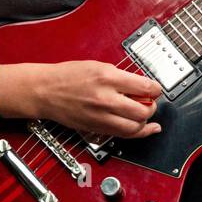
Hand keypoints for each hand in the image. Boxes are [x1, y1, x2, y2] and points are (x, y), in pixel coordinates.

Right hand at [28, 60, 162, 139]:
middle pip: (144, 110)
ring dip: (145, 121)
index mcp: (108, 78)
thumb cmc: (68, 76)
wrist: (44, 91)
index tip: (156, 89)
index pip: (145, 87)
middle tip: (151, 102)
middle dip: (152, 106)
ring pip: (135, 127)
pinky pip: (123, 135)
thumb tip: (141, 86)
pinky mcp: (96, 128)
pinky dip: (137, 133)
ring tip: (145, 114)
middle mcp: (106, 99)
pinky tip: (145, 129)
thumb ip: (122, 77)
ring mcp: (101, 116)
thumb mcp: (99, 66)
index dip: (156, 89)